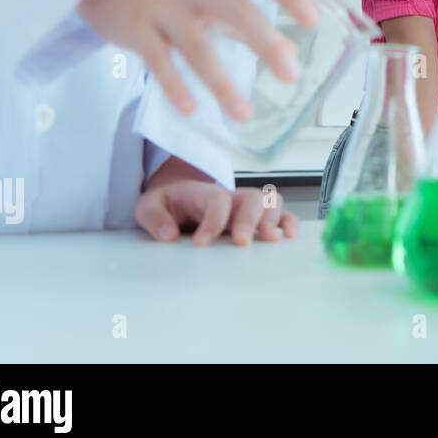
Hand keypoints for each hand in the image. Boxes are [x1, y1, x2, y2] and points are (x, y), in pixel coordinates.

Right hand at [78, 0, 319, 120]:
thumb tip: (289, 52)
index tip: (313, 20)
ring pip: (196, 46)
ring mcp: (162, 8)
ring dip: (221, 83)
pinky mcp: (136, 32)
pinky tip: (191, 110)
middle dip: (264, 43)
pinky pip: (159, 63)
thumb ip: (246, 20)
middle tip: (290, 75)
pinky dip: (176, 87)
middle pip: (234, 10)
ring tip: (243, 114)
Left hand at [135, 158, 298, 245]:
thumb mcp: (149, 206)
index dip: (213, 221)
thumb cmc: (167, 204)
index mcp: (204, 192)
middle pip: (251, 198)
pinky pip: (281, 214)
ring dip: (272, 219)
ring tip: (269, 240)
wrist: (178, 197)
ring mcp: (246, 206)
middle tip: (241, 243)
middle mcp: (231, 196)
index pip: (217, 200)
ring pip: (270, 201)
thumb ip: (154, 218)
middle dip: (248, 220)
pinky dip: (289, 222)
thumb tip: (169, 235)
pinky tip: (288, 237)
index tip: (202, 244)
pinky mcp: (257, 218)